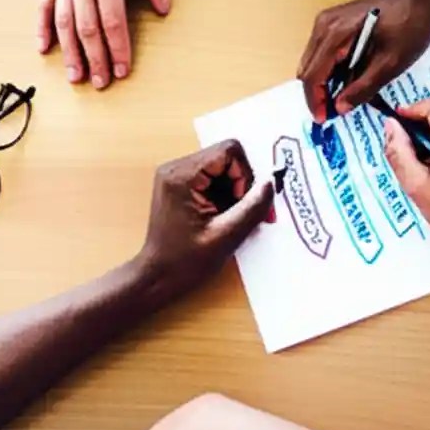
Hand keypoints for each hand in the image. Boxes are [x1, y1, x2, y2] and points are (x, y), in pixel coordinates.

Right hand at [41, 0, 169, 88]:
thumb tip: (163, 8)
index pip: (113, 22)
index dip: (118, 49)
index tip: (123, 69)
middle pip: (88, 29)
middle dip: (95, 59)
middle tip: (102, 83)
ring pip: (64, 23)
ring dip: (70, 52)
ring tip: (75, 76)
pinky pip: (43, 5)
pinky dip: (41, 28)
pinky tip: (43, 48)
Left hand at [136, 140, 274, 296]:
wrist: (158, 277)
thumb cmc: (185, 262)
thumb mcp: (226, 236)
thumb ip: (251, 208)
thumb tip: (271, 184)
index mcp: (182, 176)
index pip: (229, 151)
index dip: (245, 175)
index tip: (243, 204)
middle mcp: (176, 168)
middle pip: (227, 158)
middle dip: (242, 185)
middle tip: (246, 214)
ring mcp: (176, 176)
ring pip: (223, 169)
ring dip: (235, 192)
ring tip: (233, 220)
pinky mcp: (180, 185)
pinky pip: (214, 179)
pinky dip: (226, 196)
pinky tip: (224, 218)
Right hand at [297, 0, 429, 121]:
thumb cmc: (410, 23)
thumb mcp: (390, 63)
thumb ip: (363, 87)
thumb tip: (340, 108)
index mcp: (334, 33)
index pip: (312, 75)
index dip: (316, 101)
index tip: (325, 120)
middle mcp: (324, 25)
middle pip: (308, 69)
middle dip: (318, 93)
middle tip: (335, 113)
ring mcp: (328, 21)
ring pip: (314, 62)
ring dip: (324, 82)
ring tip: (344, 99)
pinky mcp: (337, 22)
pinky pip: (324, 53)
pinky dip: (332, 70)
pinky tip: (349, 80)